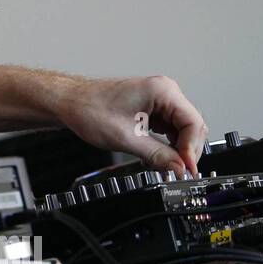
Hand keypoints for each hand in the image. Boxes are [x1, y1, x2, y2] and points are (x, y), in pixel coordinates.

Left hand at [55, 76, 208, 174]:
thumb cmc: (89, 109)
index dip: (192, 150)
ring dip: (177, 150)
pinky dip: (167, 145)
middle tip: (178, 172)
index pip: (193, 123)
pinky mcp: (151, 109)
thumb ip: (156, 155)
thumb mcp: (126, 138)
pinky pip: (169, 130)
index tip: (186, 168)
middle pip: (191, 127)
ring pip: (181, 130)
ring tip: (167, 167)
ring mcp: (158, 100)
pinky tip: (158, 157)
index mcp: (162, 91)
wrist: (69, 102)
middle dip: (186, 151)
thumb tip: (178, 169)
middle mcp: (164, 92)